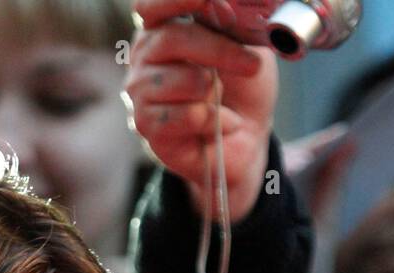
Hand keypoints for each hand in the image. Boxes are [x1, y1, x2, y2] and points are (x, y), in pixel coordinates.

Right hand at [128, 0, 278, 219]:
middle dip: (220, 50)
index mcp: (161, 30)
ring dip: (215, 92)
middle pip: (172, 39)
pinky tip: (217, 124)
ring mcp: (140, 93)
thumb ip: (232, 23)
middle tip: (253, 64)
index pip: (152, 7)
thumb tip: (229, 5)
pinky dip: (213, 121)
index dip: (174, 0)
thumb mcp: (245, 46)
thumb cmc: (240, 89)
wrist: (244, 139)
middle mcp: (143, 58)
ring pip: (184, 81)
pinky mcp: (146, 126)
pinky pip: (187, 115)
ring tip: (222, 102)